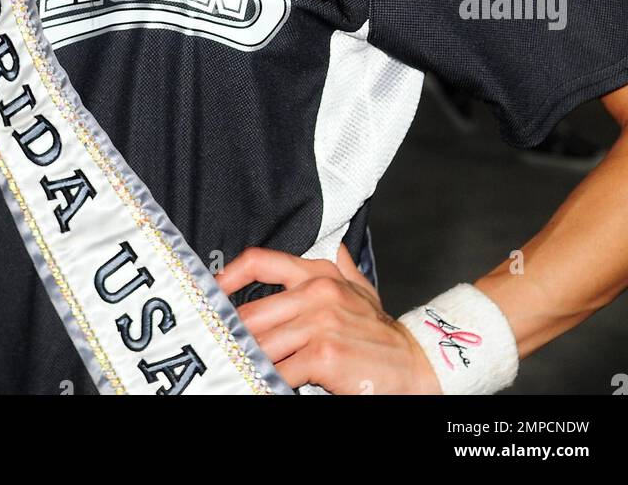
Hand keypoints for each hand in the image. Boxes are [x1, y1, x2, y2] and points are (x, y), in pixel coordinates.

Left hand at [216, 242, 441, 394]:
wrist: (416, 364)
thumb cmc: (382, 334)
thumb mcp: (361, 291)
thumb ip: (342, 267)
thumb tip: (335, 244)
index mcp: (320, 274)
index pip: (261, 261)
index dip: (228, 276)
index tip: (211, 293)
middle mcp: (317, 292)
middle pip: (251, 313)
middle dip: (235, 337)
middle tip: (220, 349)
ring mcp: (320, 322)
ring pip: (261, 344)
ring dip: (250, 361)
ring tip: (241, 367)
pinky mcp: (323, 353)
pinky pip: (281, 371)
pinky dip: (271, 381)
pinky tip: (269, 383)